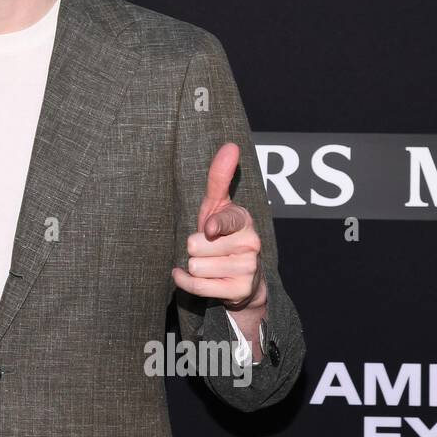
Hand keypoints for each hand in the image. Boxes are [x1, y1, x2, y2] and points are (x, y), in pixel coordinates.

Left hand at [171, 141, 266, 309]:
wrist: (239, 280)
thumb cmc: (221, 235)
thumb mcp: (217, 206)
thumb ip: (219, 177)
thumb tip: (231, 145)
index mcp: (244, 220)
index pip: (228, 219)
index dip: (215, 225)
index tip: (210, 229)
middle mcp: (251, 243)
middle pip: (197, 246)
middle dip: (193, 249)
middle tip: (204, 249)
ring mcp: (248, 268)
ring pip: (197, 267)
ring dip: (192, 267)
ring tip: (205, 264)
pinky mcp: (240, 291)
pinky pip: (197, 286)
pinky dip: (185, 281)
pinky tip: (187, 275)